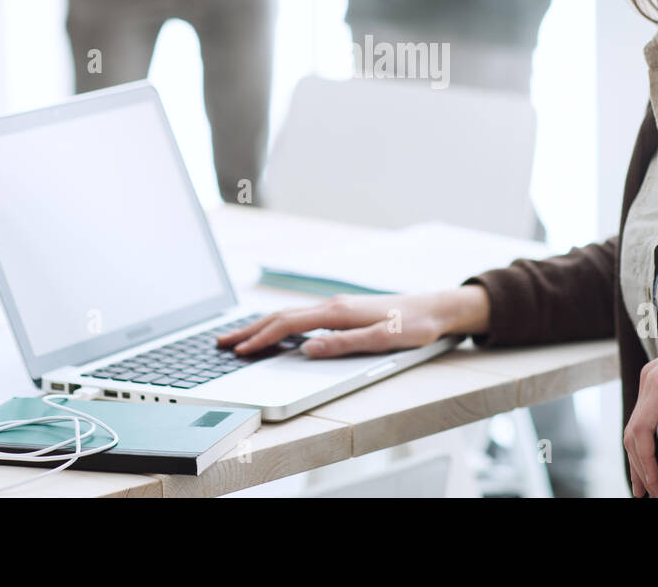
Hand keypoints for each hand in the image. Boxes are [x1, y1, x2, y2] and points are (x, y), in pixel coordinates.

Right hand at [215, 288, 486, 357]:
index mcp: (338, 313)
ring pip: (289, 316)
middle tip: (222, 343)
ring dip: (261, 326)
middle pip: (281, 317)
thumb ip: (343, 345)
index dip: (261, 338)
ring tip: (238, 338)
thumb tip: (307, 349)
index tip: (239, 351)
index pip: (288, 325)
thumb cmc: (413, 326)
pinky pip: (301, 317)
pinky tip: (275, 331)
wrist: (435, 308)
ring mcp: (337, 307)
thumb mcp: (381, 340)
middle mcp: (333, 306)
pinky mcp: (343, 312)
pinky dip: (279, 324)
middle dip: (250, 330)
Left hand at [624, 297, 657, 497]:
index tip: (650, 485)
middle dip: (639, 470)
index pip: (640, 428)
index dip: (642, 460)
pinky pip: (644, 426)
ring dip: (643, 469)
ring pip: (634, 435)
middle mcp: (649, 380)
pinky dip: (646, 455)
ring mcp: (652, 380)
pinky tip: (655, 473)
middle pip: (632, 435)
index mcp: (657, 382)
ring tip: (656, 493)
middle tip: (649, 496)